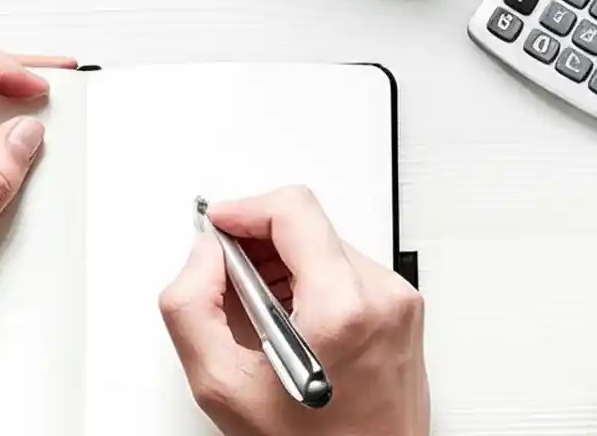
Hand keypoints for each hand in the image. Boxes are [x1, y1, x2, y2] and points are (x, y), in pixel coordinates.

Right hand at [160, 187, 429, 435]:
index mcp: (343, 308)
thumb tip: (203, 257)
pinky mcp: (403, 313)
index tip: (219, 228)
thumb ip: (192, 306)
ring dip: (285, 268)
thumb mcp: (222, 386)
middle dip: (259, 245)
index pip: (293, 210)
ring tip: (263, 318)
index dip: (244, 211)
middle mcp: (382, 297)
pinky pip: (348, 274)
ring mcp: (399, 304)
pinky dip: (313, 286)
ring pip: (326, 248)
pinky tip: (292, 325)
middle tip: (229, 283)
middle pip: (309, 226)